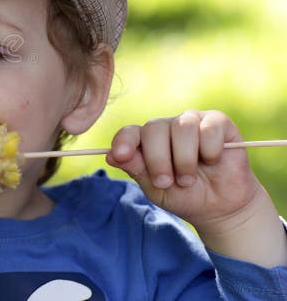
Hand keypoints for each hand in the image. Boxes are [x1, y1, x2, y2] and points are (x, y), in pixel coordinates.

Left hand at [106, 109, 286, 266]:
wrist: (221, 208)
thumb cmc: (184, 196)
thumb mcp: (155, 188)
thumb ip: (136, 169)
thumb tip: (109, 155)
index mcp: (147, 141)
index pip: (130, 132)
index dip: (124, 141)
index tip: (120, 155)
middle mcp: (167, 127)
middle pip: (154, 129)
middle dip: (158, 159)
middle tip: (166, 182)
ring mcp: (192, 122)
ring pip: (182, 128)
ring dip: (184, 159)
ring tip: (188, 179)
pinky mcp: (218, 123)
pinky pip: (209, 128)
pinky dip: (210, 149)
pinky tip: (213, 161)